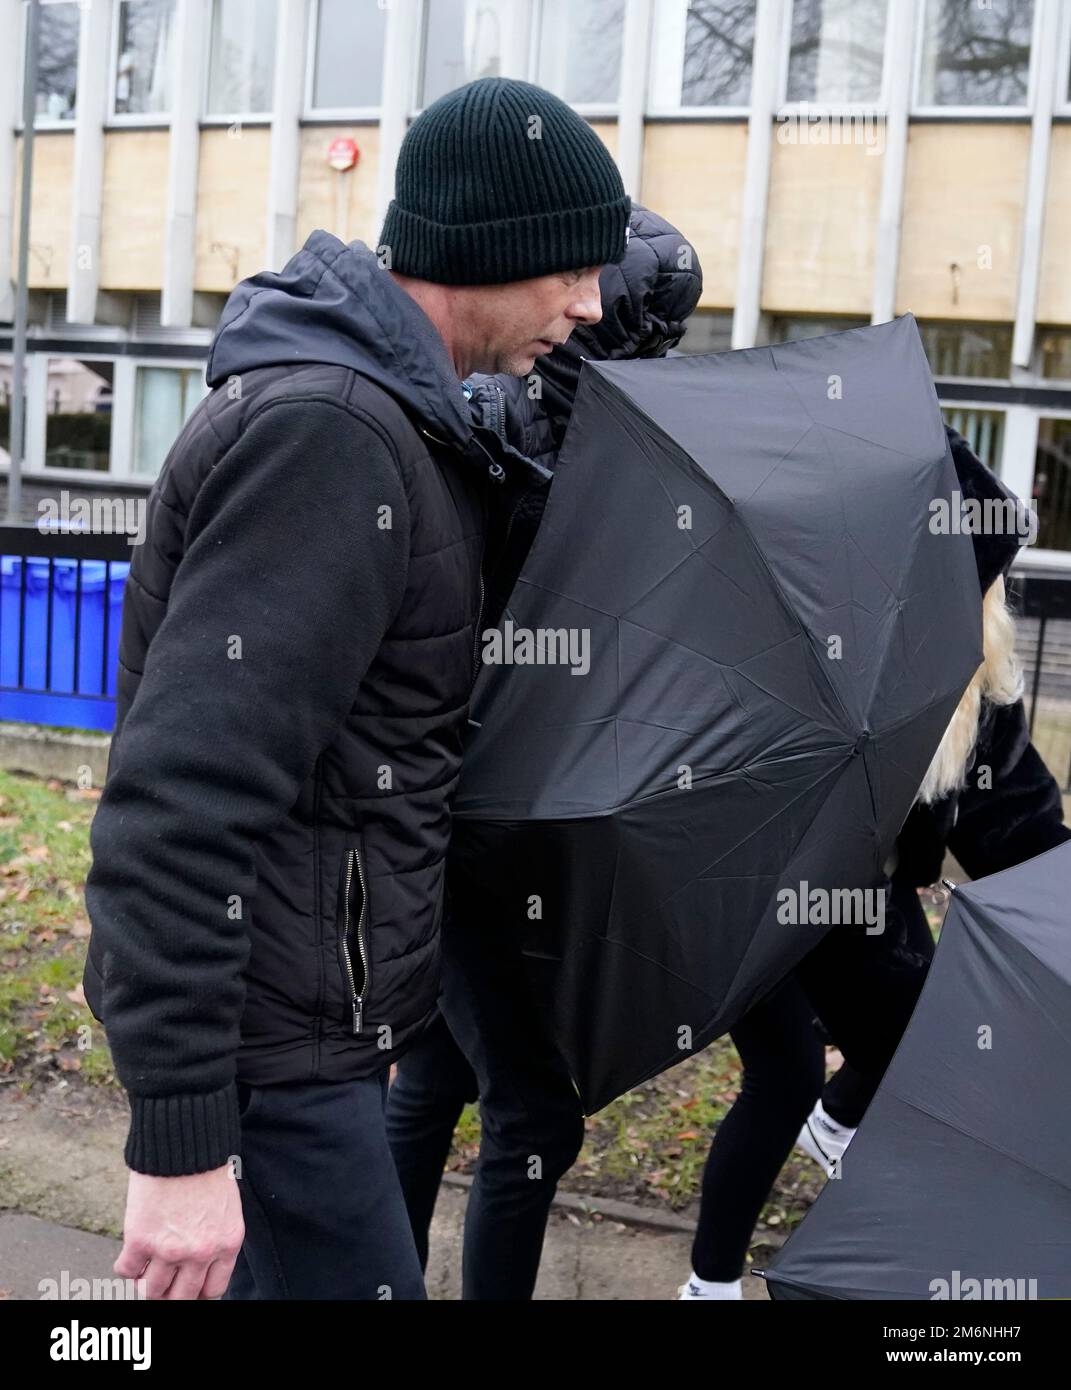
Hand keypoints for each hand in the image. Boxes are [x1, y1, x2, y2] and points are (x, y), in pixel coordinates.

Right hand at [114, 1165, 244, 1299]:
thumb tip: (199, 1264)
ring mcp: (170, 1250)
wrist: (185, 1139)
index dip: (195, 1293)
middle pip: (181, 1297)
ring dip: (143, 1284)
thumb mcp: (226, 1206)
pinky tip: (129, 1255)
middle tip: (160, 1285)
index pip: (212, 1290)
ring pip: (150, 1291)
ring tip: (141, 1273)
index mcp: (227, 1243)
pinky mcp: (141, 1240)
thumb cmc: (205, 1166)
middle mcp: (201, 1253)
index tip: (185, 1289)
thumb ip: (216, 1237)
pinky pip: (126, 1271)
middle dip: (169, 1294)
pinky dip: (125, 1267)